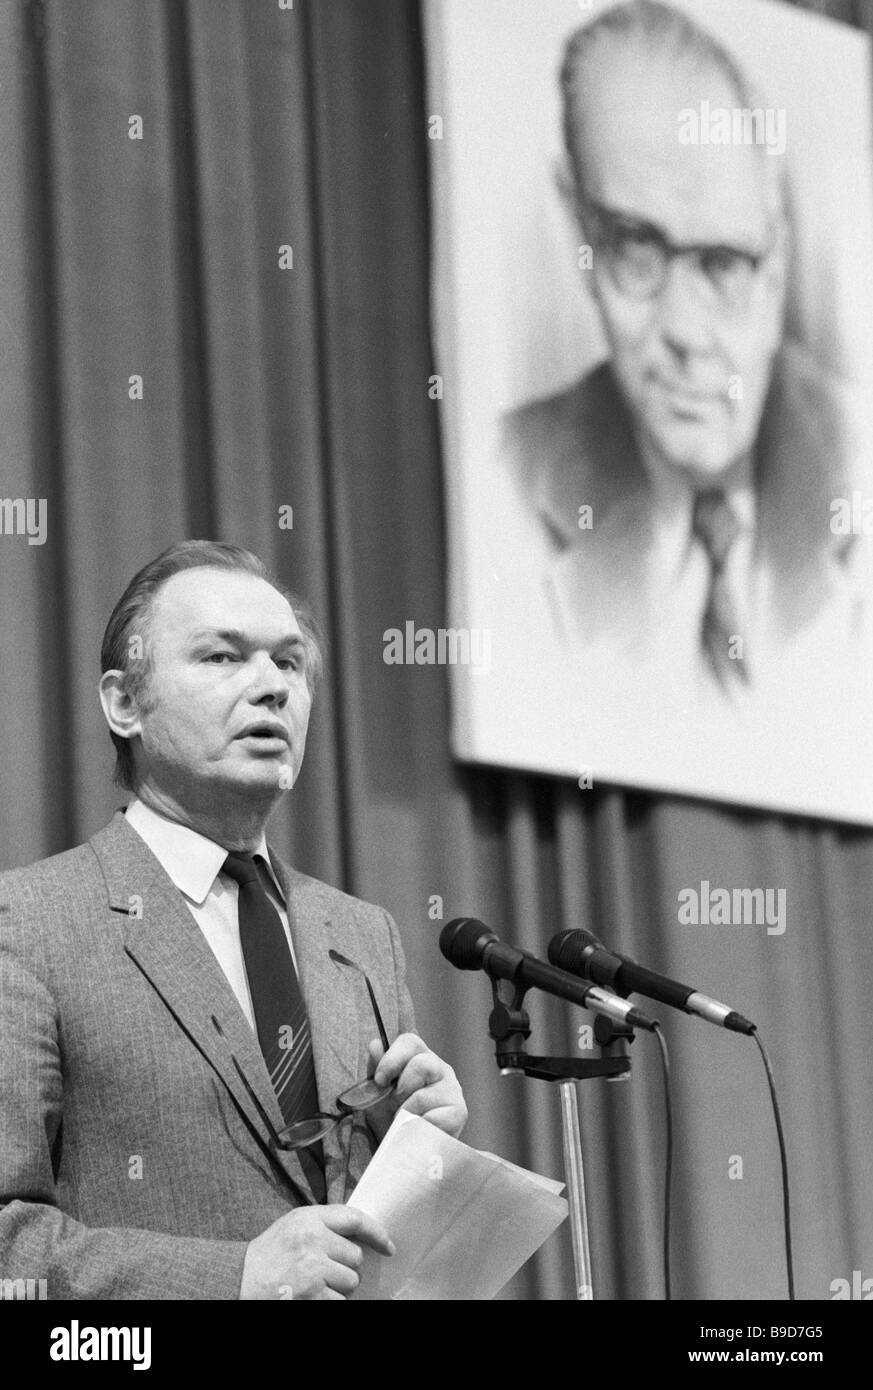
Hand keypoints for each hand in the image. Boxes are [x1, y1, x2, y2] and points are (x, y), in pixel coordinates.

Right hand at [240, 1205, 394, 1299]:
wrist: (239, 1279)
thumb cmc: (271, 1253)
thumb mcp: (295, 1225)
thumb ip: (324, 1225)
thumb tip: (361, 1236)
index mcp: (309, 1218)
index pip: (355, 1218)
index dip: (377, 1233)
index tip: (388, 1246)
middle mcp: (313, 1239)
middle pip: (356, 1257)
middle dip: (346, 1268)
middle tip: (325, 1271)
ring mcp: (313, 1268)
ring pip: (351, 1281)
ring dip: (340, 1288)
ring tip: (317, 1284)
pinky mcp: (312, 1295)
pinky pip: (341, 1302)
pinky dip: (332, 1303)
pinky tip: (315, 1297)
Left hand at [367, 1032, 467, 1138]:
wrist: (406, 1150)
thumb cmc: (392, 1115)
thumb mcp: (378, 1092)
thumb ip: (376, 1068)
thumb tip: (375, 1045)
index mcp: (420, 1057)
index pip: (410, 1042)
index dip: (392, 1059)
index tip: (379, 1081)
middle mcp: (440, 1069)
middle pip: (422, 1065)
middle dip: (401, 1089)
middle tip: (395, 1106)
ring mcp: (452, 1090)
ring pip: (423, 1096)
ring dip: (407, 1113)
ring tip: (405, 1121)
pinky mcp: (459, 1112)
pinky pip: (432, 1119)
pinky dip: (418, 1128)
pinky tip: (418, 1131)